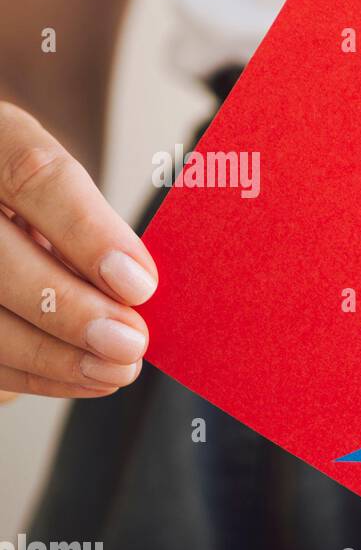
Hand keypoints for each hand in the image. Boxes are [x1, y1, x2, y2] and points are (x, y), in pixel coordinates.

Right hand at [0, 102, 155, 403]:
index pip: (31, 173)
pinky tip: (82, 377)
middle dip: (68, 308)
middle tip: (129, 342)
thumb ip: (89, 227)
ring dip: (52, 355)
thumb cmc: (38, 204)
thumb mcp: (59, 193)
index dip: (87, 231)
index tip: (139, 283)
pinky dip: (33, 375)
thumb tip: (138, 291)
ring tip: (116, 369)